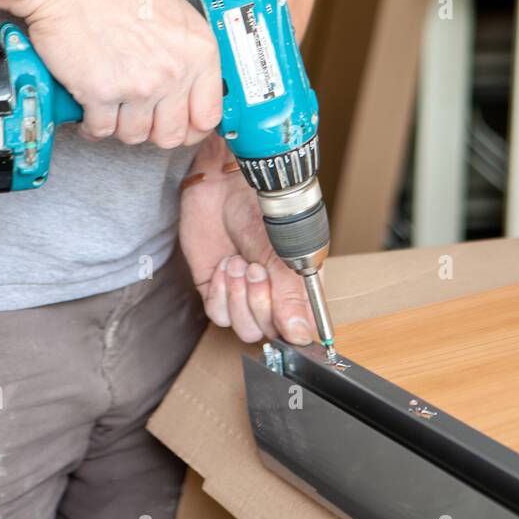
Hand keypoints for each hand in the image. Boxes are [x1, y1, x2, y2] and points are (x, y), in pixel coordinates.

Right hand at [18, 0, 222, 148]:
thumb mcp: (172, 11)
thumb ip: (185, 52)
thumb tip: (187, 84)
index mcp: (199, 50)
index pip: (209, 115)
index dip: (192, 126)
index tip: (181, 125)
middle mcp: (174, 71)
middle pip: (173, 134)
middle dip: (155, 131)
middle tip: (142, 118)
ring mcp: (139, 86)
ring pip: (135, 135)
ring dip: (121, 125)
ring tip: (113, 105)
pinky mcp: (100, 94)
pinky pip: (101, 130)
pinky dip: (92, 124)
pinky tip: (91, 108)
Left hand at [179, 134, 315, 344]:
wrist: (222, 184)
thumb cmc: (259, 206)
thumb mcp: (281, 250)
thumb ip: (291, 294)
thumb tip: (301, 334)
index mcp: (298, 283)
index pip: (301, 328)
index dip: (293, 331)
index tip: (287, 324)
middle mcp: (273, 291)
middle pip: (269, 331)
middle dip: (260, 302)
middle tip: (256, 269)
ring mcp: (243, 292)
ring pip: (244, 328)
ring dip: (239, 297)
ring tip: (239, 263)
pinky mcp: (216, 287)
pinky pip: (218, 314)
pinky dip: (222, 293)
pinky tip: (226, 265)